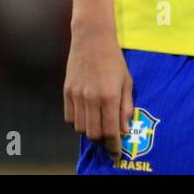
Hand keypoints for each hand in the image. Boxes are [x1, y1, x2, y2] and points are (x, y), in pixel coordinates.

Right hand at [63, 25, 132, 160]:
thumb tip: (124, 129)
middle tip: (109, 140)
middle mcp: (91, 99)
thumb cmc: (114, 60)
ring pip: (80, 128)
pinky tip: (86, 118)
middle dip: (102, 141)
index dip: (114, 146)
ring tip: (99, 126)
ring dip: (90, 132)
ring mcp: (77, 96)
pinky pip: (70, 118)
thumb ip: (126, 106)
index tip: (117, 154)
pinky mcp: (67, 92)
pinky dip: (78, 123)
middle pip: (93, 134)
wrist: (92, 40)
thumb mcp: (127, 81)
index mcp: (110, 96)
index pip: (110, 131)